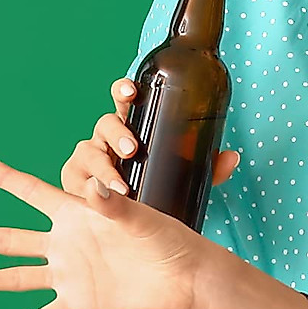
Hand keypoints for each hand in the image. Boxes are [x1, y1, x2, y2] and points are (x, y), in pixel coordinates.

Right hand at [0, 156, 213, 308]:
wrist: (186, 276)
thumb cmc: (168, 238)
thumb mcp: (141, 217)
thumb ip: (114, 204)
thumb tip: (96, 187)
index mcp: (78, 213)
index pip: (33, 192)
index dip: (4, 178)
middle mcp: (67, 242)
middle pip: (10, 238)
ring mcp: (71, 273)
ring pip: (17, 276)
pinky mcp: (81, 301)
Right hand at [60, 77, 240, 198]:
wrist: (130, 218)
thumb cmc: (154, 184)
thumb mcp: (184, 174)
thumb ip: (208, 167)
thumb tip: (232, 158)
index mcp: (132, 125)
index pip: (125, 100)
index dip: (124, 90)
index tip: (131, 91)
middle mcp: (106, 137)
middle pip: (106, 123)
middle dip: (117, 132)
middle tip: (132, 148)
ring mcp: (88, 157)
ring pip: (89, 151)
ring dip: (104, 166)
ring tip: (121, 185)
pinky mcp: (75, 180)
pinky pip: (77, 179)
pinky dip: (87, 188)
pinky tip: (95, 196)